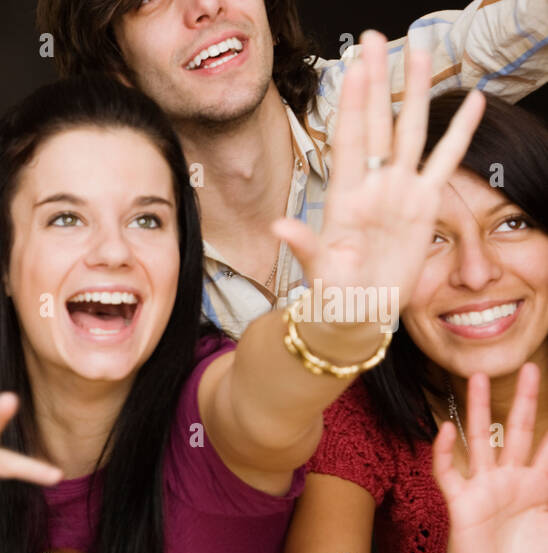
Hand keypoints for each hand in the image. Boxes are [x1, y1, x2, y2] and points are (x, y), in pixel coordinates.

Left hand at [274, 32, 484, 324]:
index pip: (351, 139)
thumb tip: (280, 227)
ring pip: (412, 132)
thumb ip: (303, 245)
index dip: (355, 103)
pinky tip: (473, 102)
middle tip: (375, 39)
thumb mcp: (318, 270)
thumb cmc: (334, 292)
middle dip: (377, 80)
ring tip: (423, 52)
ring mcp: (400, 191)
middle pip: (379, 121)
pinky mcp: (424, 205)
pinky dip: (460, 133)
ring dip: (416, 93)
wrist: (358, 312)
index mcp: (346, 196)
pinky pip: (446, 162)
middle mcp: (373, 185)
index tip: (355, 67)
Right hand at [433, 365, 547, 552]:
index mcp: (539, 486)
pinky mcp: (460, 501)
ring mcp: (483, 487)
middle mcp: (511, 479)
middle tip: (530, 367)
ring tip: (477, 377)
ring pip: (480, 440)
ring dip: (477, 409)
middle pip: (518, 430)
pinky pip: (449, 472)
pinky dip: (445, 451)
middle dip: (525, 400)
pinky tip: (446, 430)